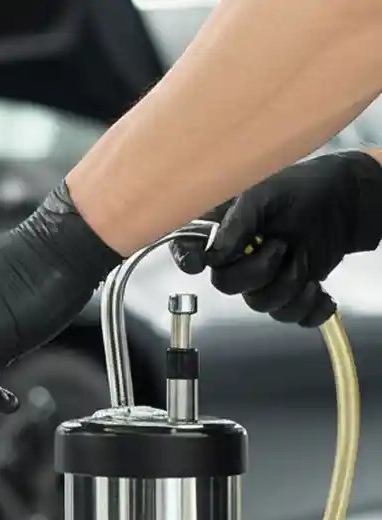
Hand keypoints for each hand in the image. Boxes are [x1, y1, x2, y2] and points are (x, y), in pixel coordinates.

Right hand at [172, 151, 381, 326]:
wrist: (345, 203)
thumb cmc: (302, 190)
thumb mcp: (264, 194)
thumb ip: (237, 221)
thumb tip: (215, 252)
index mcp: (220, 231)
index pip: (187, 250)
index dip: (188, 260)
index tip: (199, 263)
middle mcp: (236, 259)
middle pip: (226, 285)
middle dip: (259, 269)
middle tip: (281, 245)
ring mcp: (262, 280)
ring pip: (260, 304)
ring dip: (289, 283)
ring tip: (303, 256)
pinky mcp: (289, 295)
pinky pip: (290, 317)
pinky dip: (310, 307)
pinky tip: (317, 287)